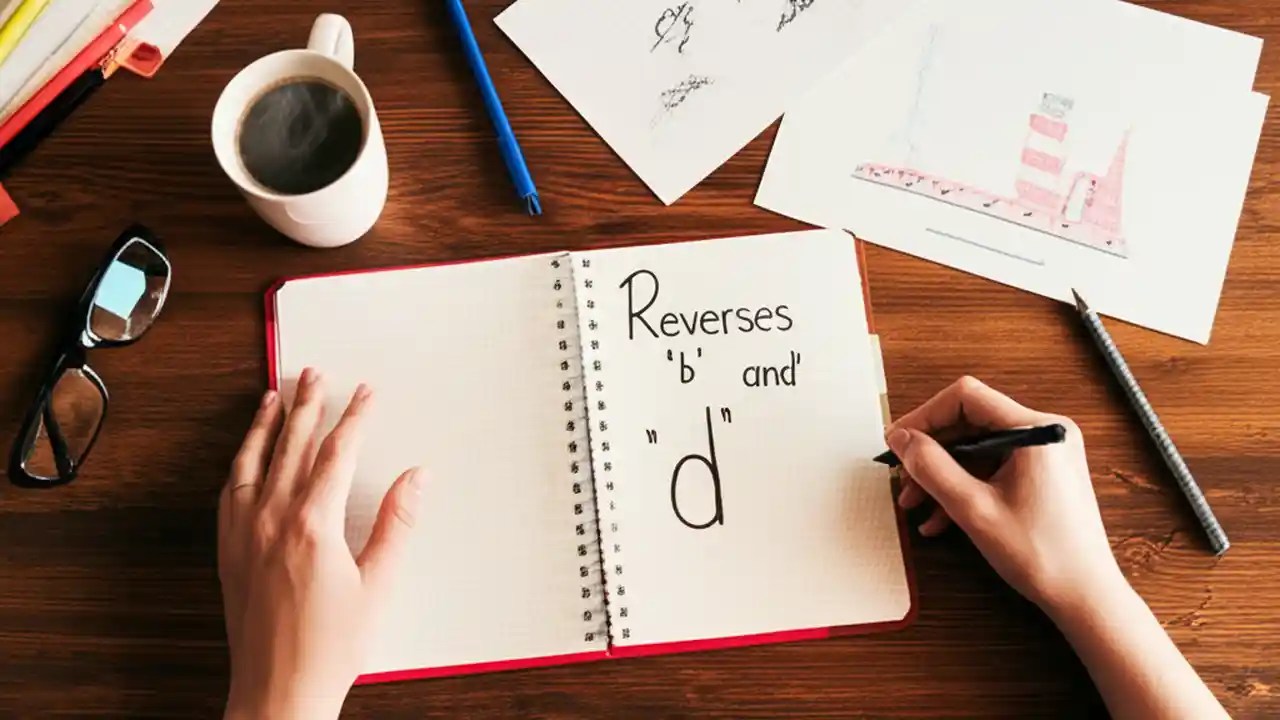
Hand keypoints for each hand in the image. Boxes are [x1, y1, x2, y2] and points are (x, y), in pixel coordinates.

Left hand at [218, 368, 421, 719]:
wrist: (279, 690)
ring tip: (275, 396)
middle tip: (317, 374)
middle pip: (292, 446)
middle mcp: (271, 521)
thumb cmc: (329, 647)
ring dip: (266, 424)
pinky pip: (230, 491)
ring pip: (253, 461)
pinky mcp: (229, 552)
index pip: (337, 453)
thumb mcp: (380, 584)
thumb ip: (398, 525)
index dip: (354, 417)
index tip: (366, 393)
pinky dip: (240, 462)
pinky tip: (245, 454)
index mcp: (312, 525)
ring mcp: (244, 534)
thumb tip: (416, 478)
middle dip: (308, 405)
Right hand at [886, 376, 1123, 613]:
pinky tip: (941, 517)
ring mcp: (1045, 454)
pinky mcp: (1042, 473)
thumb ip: (931, 467)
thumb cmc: (1044, 556)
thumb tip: (902, 438)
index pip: (967, 398)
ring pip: (977, 449)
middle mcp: (1045, 433)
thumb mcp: (973, 508)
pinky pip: (992, 467)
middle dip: (931, 453)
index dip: (925, 416)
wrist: (1085, 596)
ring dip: (943, 474)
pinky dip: (964, 486)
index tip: (899, 441)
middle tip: (904, 478)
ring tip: (917, 505)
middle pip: (970, 423)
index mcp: (1036, 431)